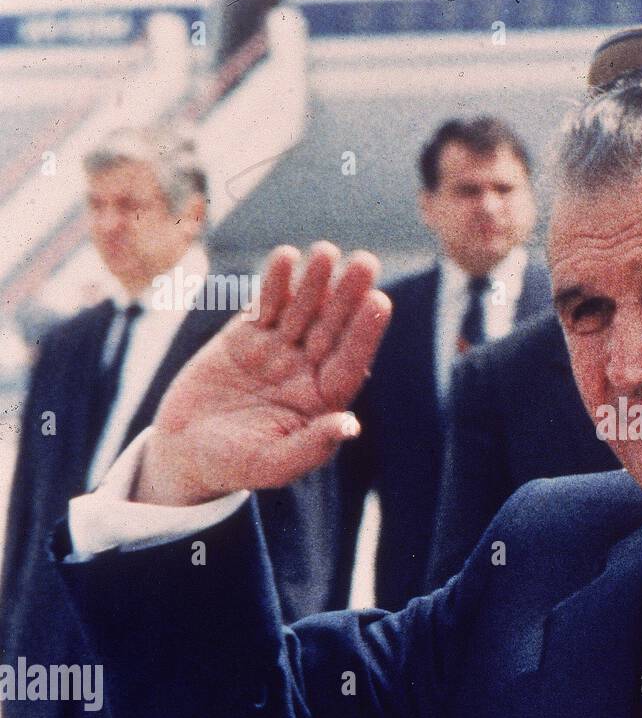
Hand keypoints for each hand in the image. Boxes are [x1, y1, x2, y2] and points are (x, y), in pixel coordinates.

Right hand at [134, 242, 391, 505]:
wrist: (184, 453)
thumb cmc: (235, 466)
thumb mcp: (273, 464)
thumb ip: (311, 446)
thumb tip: (350, 425)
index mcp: (323, 401)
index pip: (350, 361)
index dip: (365, 332)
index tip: (380, 301)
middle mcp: (307, 371)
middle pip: (332, 328)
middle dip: (347, 296)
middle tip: (366, 262)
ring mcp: (278, 351)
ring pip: (302, 311)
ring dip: (314, 281)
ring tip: (325, 251)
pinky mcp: (245, 337)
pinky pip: (265, 306)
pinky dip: (275, 283)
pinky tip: (286, 257)